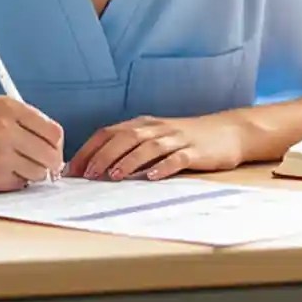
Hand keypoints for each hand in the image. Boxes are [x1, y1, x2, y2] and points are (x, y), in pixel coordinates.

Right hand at [0, 95, 63, 191]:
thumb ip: (27, 123)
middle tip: (40, 164)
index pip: (54, 131)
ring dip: (33, 173)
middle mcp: (5, 129)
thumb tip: (58, 147)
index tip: (52, 150)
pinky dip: (17, 182)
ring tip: (15, 166)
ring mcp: (0, 155)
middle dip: (50, 163)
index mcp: (8, 107)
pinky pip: (22, 184)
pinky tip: (0, 173)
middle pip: (52, 154)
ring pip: (40, 172)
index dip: (56, 145)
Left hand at [67, 114, 245, 181]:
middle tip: (88, 175)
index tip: (72, 169)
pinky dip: (164, 167)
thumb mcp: (156, 138)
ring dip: (129, 161)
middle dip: (104, 156)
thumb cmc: (187, 140)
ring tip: (113, 176)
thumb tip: (96, 169)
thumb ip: (131, 149)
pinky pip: (178, 158)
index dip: (89, 149)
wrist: (229, 131)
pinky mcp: (196, 151)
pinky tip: (152, 177)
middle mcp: (157, 128)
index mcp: (144, 125)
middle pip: (126, 137)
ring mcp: (178, 139)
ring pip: (148, 147)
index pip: (109, 132)